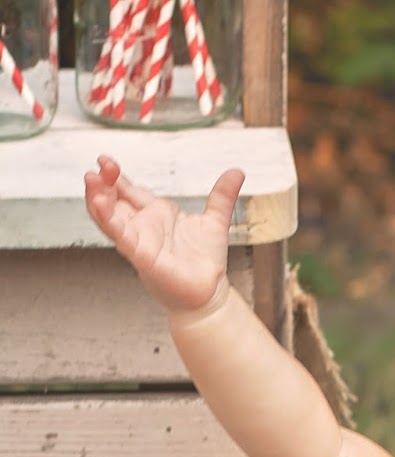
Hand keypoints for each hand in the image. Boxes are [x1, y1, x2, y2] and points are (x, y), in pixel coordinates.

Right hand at [84, 154, 243, 315]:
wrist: (210, 292)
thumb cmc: (206, 261)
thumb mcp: (214, 221)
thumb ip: (222, 196)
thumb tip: (237, 171)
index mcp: (155, 214)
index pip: (128, 190)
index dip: (115, 176)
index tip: (105, 161)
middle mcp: (143, 226)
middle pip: (113, 200)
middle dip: (103, 182)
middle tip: (100, 166)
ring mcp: (139, 240)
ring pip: (109, 217)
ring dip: (97, 199)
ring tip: (90, 179)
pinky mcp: (141, 255)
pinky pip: (120, 236)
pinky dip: (109, 221)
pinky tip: (100, 204)